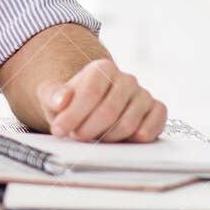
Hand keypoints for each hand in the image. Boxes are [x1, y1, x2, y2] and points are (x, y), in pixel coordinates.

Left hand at [38, 59, 165, 141]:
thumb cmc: (72, 103)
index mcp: (103, 69)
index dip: (73, 114)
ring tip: (94, 137)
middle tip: (77, 136)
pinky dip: (137, 138)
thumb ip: (52, 95)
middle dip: (89, 129)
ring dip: (107, 137)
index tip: (59, 129)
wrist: (91, 108)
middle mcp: (126, 79)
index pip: (91, 92)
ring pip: (128, 124)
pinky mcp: (157, 111)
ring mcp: (143, 95)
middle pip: (109, 110)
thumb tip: (61, 100)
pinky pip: (153, 126)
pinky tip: (122, 141)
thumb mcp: (53, 96)